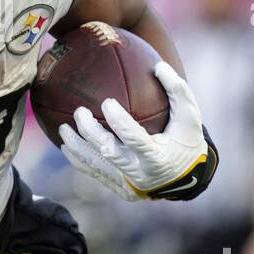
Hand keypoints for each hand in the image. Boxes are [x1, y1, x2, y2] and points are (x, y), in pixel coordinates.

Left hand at [59, 60, 218, 201]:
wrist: (188, 178)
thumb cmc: (187, 140)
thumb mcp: (190, 116)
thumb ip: (177, 90)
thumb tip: (159, 65)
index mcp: (157, 157)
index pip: (135, 139)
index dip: (119, 122)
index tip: (107, 102)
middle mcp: (140, 174)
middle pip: (109, 153)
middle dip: (90, 132)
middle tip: (79, 112)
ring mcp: (128, 184)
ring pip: (96, 166)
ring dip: (77, 147)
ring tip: (62, 129)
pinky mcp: (120, 189)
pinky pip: (95, 174)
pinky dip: (80, 160)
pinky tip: (66, 147)